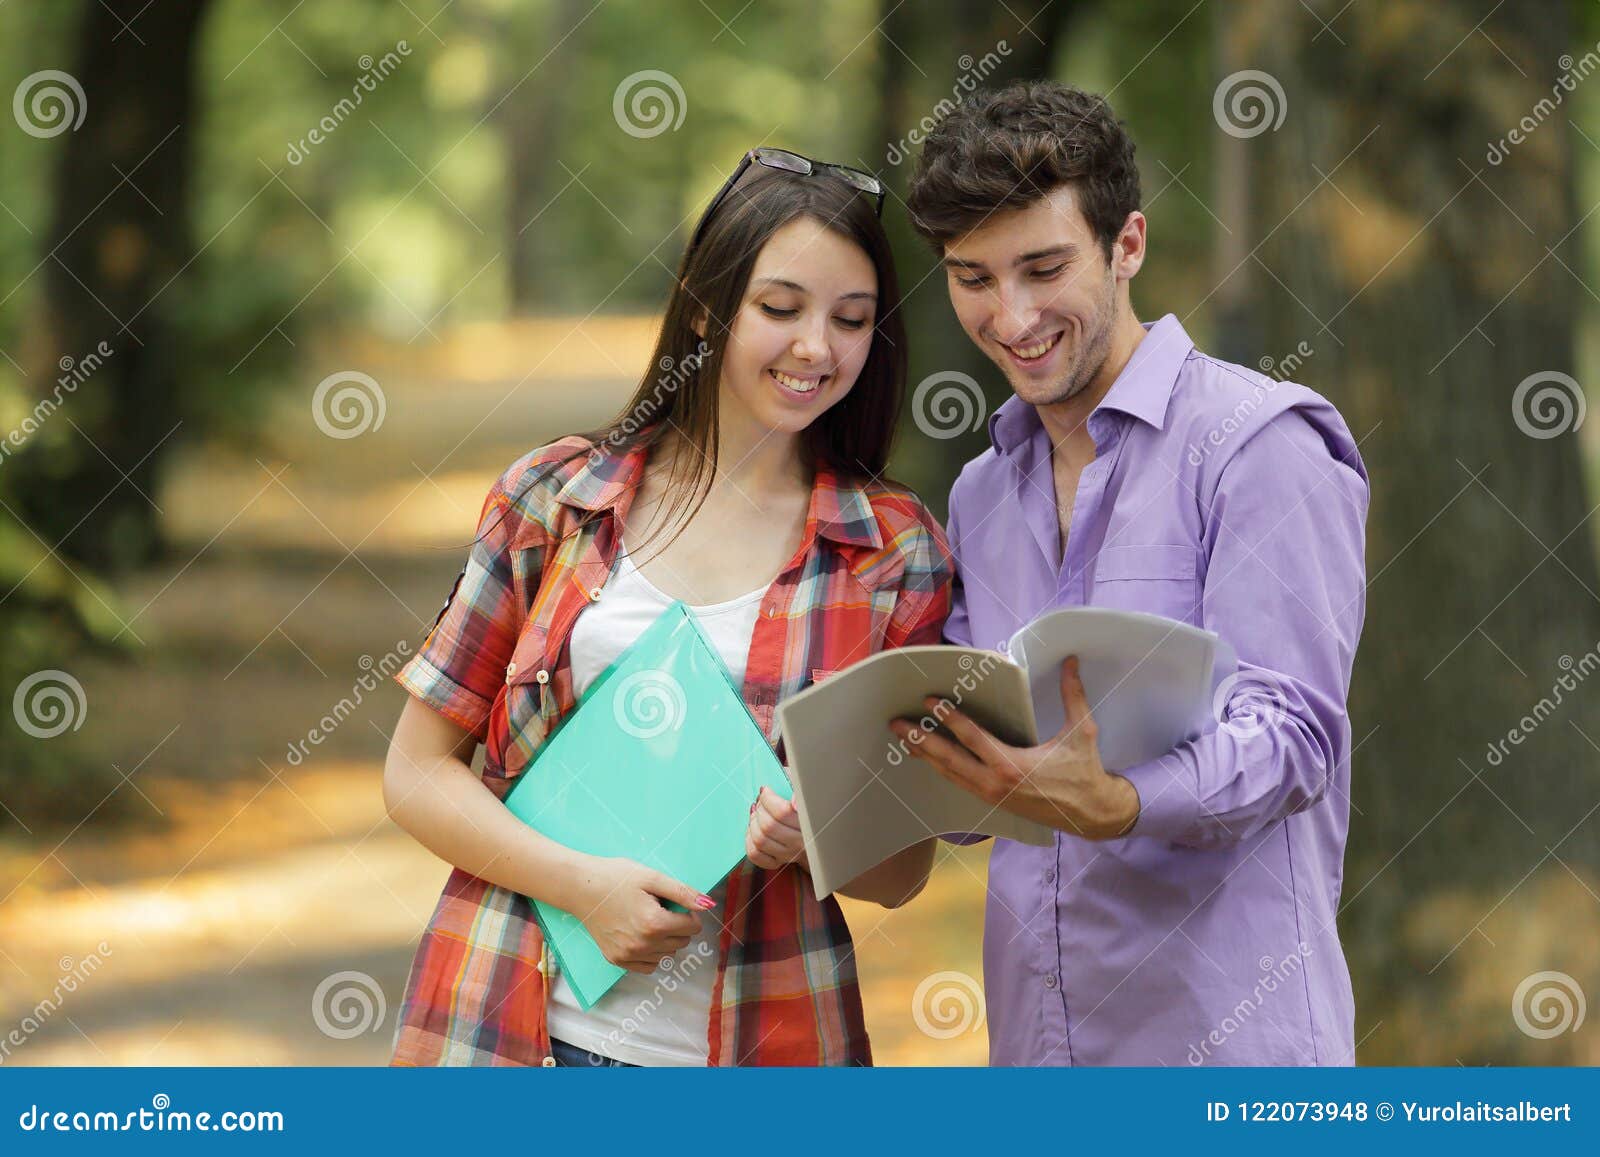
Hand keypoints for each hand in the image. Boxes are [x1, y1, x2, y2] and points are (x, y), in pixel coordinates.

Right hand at [574, 857, 714, 972]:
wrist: (579, 887)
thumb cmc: (616, 877)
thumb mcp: (652, 877)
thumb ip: (683, 893)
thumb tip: (709, 905)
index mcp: (655, 924)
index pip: (693, 928)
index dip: (687, 912)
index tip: (672, 902)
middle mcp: (643, 945)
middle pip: (681, 942)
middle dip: (677, 925)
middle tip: (657, 907)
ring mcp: (629, 955)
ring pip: (667, 954)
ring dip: (665, 939)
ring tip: (646, 918)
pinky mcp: (617, 960)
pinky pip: (649, 966)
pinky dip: (651, 953)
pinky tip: (640, 934)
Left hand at [745, 785, 808, 871]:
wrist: (818, 840)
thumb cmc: (811, 815)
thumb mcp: (810, 802)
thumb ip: (802, 797)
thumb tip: (793, 803)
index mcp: (810, 826)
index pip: (783, 813)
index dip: (768, 799)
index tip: (766, 791)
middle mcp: (800, 843)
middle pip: (769, 826)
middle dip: (759, 809)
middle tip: (760, 801)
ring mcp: (788, 855)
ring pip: (760, 840)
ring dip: (752, 823)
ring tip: (756, 813)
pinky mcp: (777, 862)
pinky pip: (755, 855)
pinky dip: (749, 840)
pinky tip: (753, 829)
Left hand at [889, 655, 1140, 840]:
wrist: (1091, 815)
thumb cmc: (1085, 772)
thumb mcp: (1082, 731)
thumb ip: (1073, 695)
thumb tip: (1071, 661)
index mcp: (1012, 765)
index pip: (972, 738)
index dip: (949, 718)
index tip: (929, 701)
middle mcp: (994, 782)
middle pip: (947, 758)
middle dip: (919, 740)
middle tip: (896, 723)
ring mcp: (989, 794)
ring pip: (948, 773)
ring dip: (923, 754)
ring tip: (902, 737)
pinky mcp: (990, 801)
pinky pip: (958, 781)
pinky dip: (939, 767)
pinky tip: (926, 757)